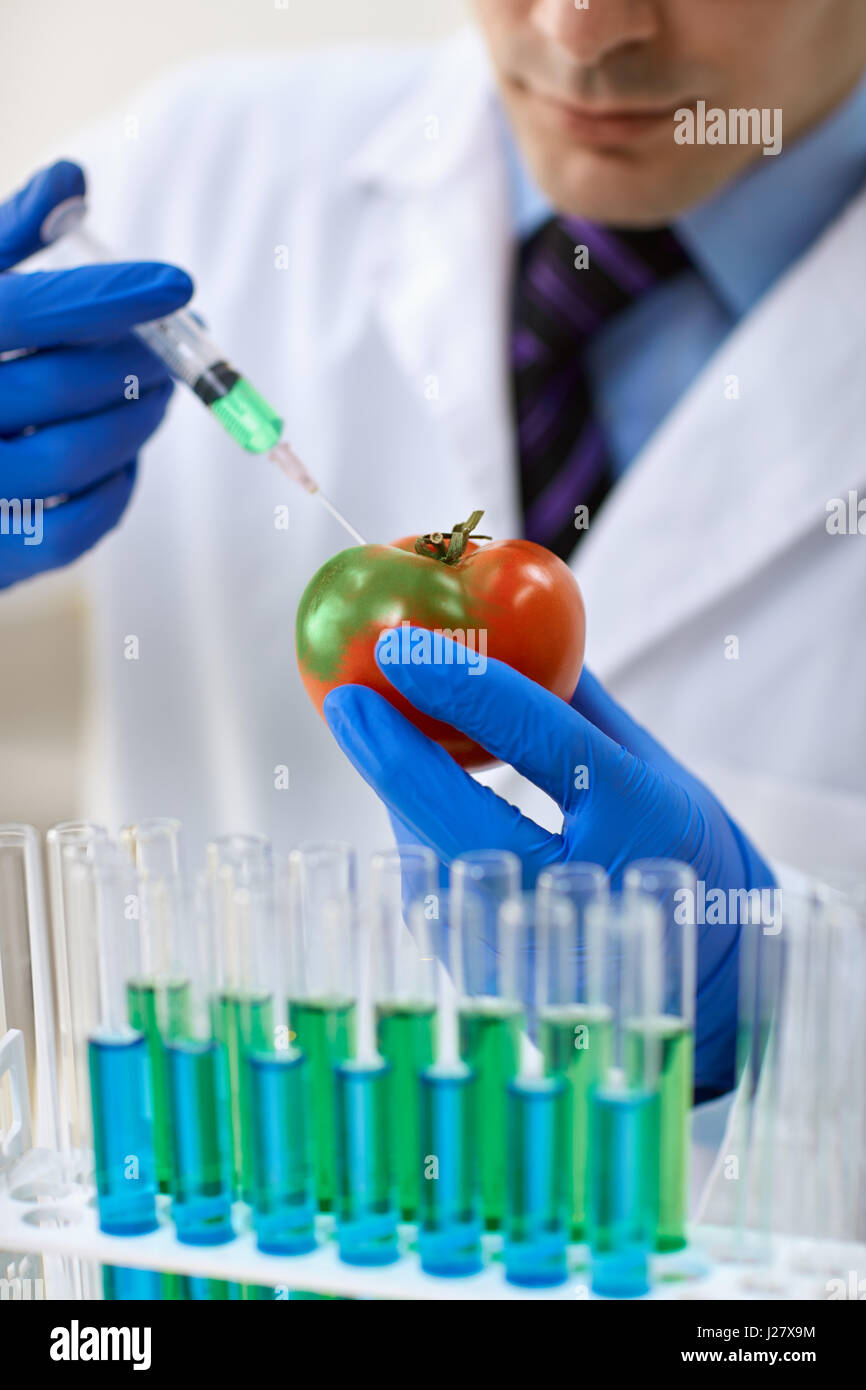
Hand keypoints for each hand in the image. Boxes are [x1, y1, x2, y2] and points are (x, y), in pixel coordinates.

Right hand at [0, 161, 192, 587]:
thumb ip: (8, 239)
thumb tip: (74, 179)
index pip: (29, 310)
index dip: (110, 295)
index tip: (178, 284)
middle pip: (62, 385)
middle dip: (136, 362)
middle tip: (172, 349)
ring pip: (75, 458)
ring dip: (138, 423)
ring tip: (159, 394)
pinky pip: (72, 529)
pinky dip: (116, 492)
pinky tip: (125, 460)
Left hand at [323, 628, 774, 1095]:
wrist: (713, 987)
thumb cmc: (690, 861)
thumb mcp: (658, 770)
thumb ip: (582, 707)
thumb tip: (513, 632)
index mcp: (639, 821)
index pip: (538, 740)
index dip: (461, 686)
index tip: (399, 645)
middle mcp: (581, 893)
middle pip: (457, 816)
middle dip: (388, 753)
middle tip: (343, 697)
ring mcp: (533, 947)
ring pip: (431, 858)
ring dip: (394, 793)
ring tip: (367, 732)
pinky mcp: (493, 977)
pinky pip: (434, 890)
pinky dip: (416, 834)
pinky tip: (403, 795)